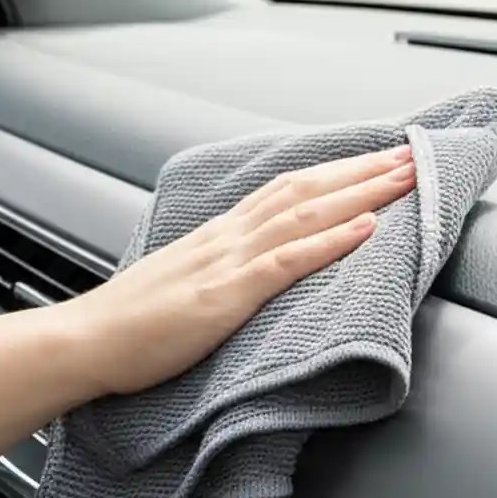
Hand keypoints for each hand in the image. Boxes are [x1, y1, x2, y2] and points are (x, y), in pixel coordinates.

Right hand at [54, 145, 415, 396]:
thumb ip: (220, 270)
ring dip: (360, 193)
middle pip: (305, 190)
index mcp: (219, 235)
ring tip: (404, 179)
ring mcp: (227, 262)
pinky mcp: (224, 296)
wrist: (85, 342)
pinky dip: (330, 241)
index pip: (287, 190)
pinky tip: (365, 228)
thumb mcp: (183, 284)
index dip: (335, 173)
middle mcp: (227, 237)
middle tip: (410, 156)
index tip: (375, 161)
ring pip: (305, 215)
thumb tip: (252, 269)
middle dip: (362, 172)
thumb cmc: (131, 324)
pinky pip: (286, 262)